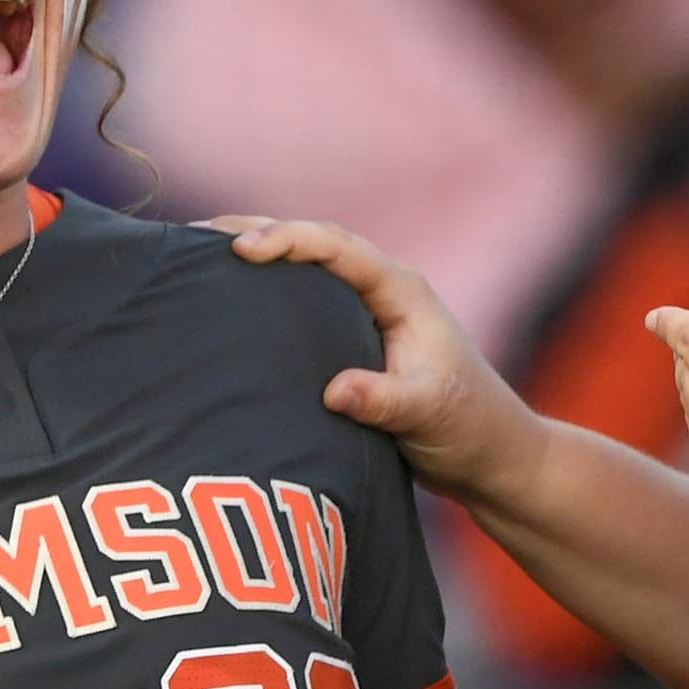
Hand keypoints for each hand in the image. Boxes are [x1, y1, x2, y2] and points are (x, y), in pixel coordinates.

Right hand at [217, 216, 543, 500]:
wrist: (492, 457)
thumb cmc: (468, 430)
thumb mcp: (428, 415)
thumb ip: (384, 401)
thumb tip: (334, 391)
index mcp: (402, 293)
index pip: (338, 249)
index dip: (288, 241)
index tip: (240, 251)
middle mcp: (383, 292)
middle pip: (316, 244)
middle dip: (259, 231)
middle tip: (197, 235)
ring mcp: (368, 314)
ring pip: (307, 270)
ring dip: (259, 256)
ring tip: (199, 256)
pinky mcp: (355, 340)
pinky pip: (304, 303)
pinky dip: (267, 293)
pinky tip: (230, 303)